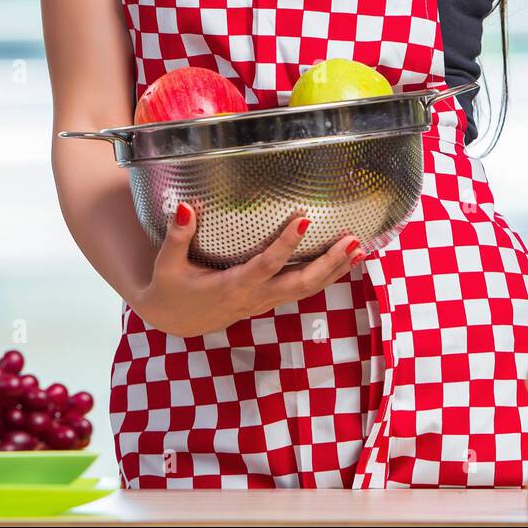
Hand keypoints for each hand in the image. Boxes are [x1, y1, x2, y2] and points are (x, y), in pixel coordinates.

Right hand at [132, 205, 363, 337]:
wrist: (175, 321)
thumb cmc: (171, 289)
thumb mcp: (167, 265)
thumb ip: (177, 236)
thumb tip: (185, 206)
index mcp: (231, 287)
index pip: (265, 266)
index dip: (285, 245)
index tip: (304, 220)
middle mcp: (254, 297)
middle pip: (299, 284)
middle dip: (328, 263)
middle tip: (350, 240)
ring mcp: (265, 302)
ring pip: (307, 290)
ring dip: (335, 270)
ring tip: (359, 248)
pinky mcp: (270, 300)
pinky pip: (303, 290)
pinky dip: (327, 276)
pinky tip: (346, 261)